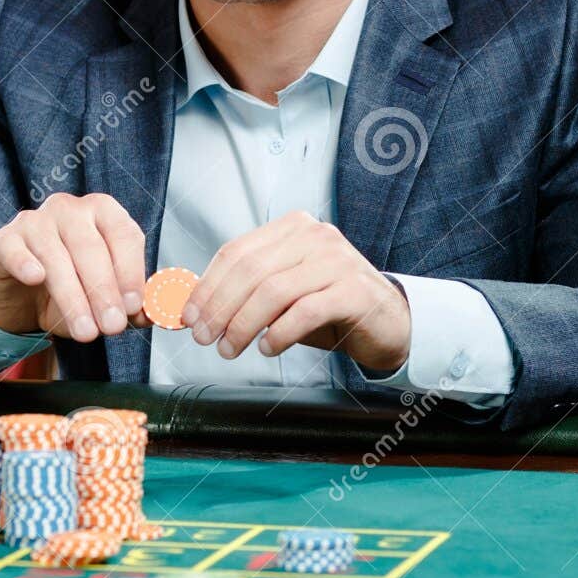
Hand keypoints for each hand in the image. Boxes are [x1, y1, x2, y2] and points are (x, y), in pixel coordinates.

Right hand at [0, 193, 149, 342]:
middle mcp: (70, 210)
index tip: (133, 306)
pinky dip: (26, 263)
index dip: (131, 272)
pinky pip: (15, 249)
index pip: (124, 235)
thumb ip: (130, 305)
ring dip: (73, 296)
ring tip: (85, 331)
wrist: (19, 295)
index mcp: (104, 214)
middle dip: (103, 291)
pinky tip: (35, 278)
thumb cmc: (69, 288)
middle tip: (112, 326)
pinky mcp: (4, 240)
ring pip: (56, 255)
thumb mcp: (103, 298)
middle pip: (91, 248)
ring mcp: (35, 221)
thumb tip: (153, 315)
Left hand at [181, 211, 411, 374]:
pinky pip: (304, 312)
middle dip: (219, 308)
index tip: (187, 316)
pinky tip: (268, 348)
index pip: (236, 252)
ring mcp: (338, 261)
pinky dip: (279, 334)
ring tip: (230, 349)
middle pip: (251, 270)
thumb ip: (247, 291)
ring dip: (243, 325)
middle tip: (203, 338)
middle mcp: (316, 236)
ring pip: (274, 291)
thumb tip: (195, 309)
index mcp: (293, 228)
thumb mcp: (284, 292)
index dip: (207, 286)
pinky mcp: (354, 291)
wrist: (389, 322)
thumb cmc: (329, 306)